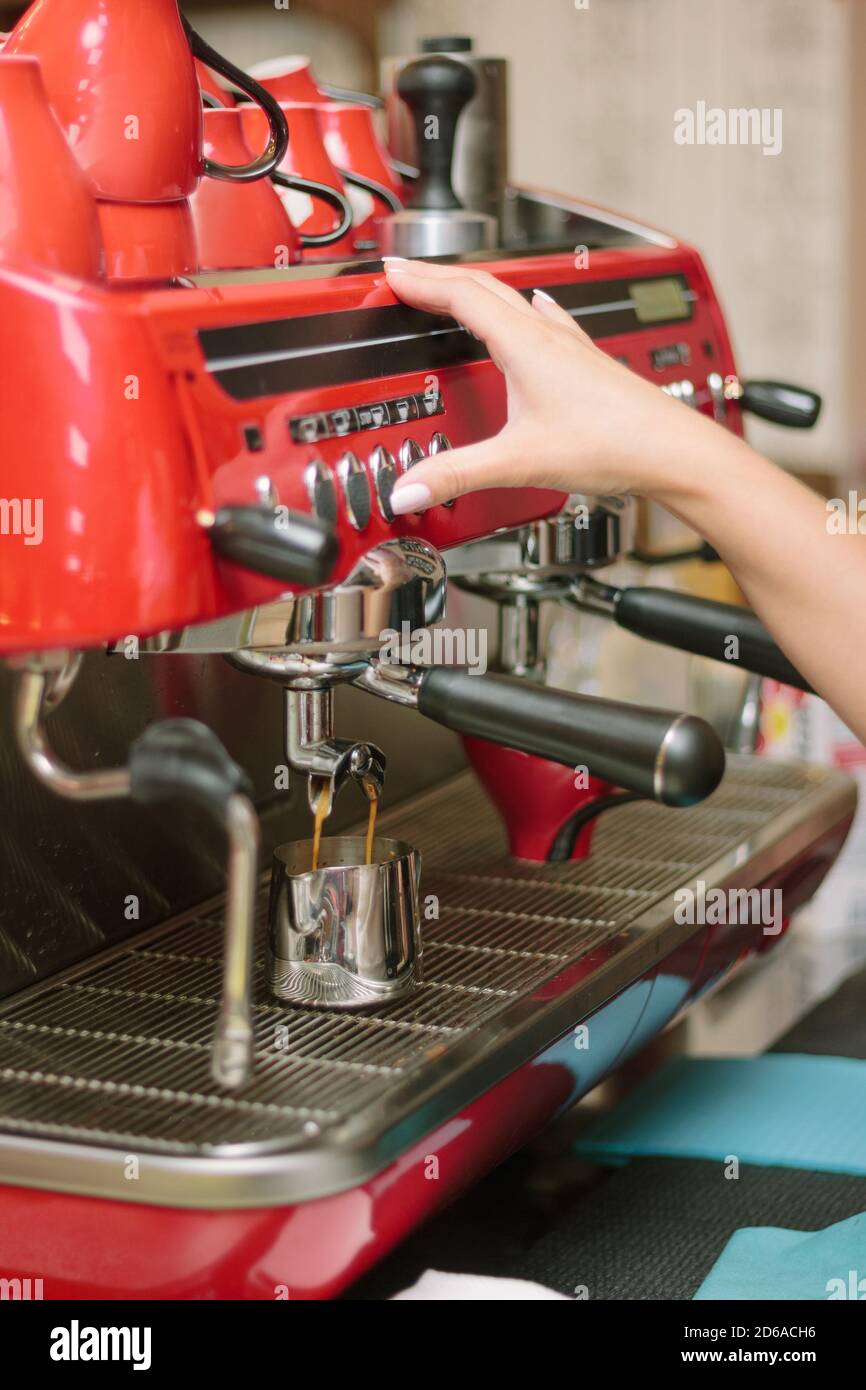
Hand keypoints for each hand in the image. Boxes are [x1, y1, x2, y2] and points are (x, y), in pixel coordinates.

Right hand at [382, 258, 738, 515]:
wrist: (672, 451)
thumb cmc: (614, 444)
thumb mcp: (521, 462)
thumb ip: (459, 474)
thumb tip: (409, 489)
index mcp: (526, 346)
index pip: (461, 295)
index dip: (421, 280)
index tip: (391, 271)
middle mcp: (549, 337)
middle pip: (484, 288)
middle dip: (438, 278)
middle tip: (406, 273)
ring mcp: (571, 347)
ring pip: (514, 300)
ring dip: (476, 291)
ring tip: (452, 291)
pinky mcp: (587, 364)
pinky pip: (544, 321)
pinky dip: (521, 310)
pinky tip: (535, 314)